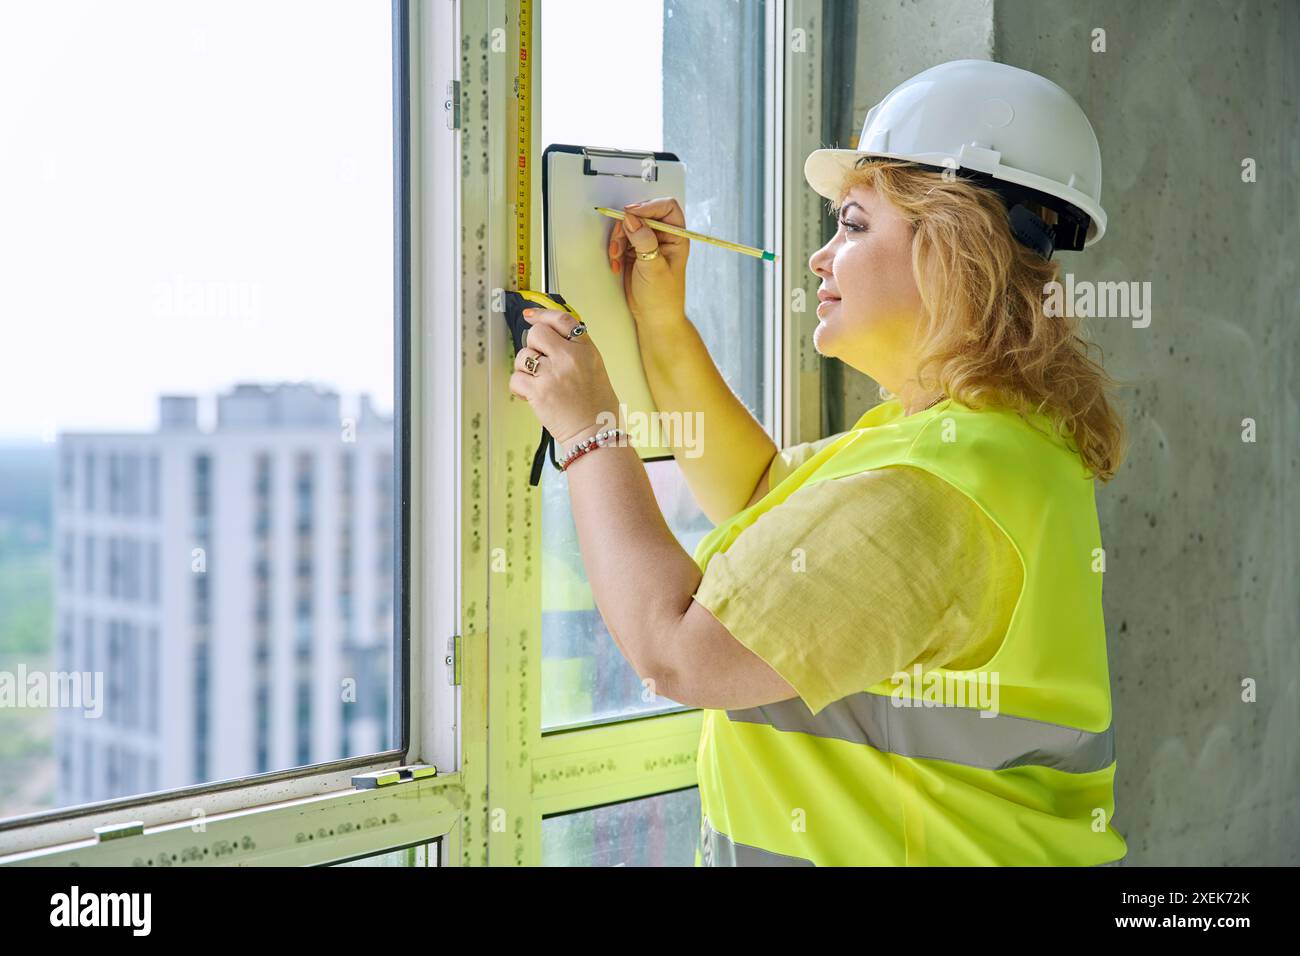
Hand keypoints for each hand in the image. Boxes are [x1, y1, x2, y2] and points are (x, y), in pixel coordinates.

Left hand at [508, 307, 621, 448]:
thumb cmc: (597, 407)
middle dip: (533, 346)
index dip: (542, 314)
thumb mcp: (595, 368)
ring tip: (540, 382)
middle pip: (537, 334)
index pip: (562, 320)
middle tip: (541, 361)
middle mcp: (569, 358)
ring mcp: (553, 374)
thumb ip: (575, 350)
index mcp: (586, 350)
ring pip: (523, 356)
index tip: (531, 316)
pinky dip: (520, 387)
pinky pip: (516, 378)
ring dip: (526, 369)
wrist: (595, 434)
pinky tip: (532, 393)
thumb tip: (550, 338)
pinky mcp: (538, 392)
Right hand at [607, 197, 688, 324]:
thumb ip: (643, 241)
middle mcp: (663, 237)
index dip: (649, 206)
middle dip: (627, 226)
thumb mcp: (653, 268)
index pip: (666, 208)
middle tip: (620, 240)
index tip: (631, 214)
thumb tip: (632, 219)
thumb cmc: (663, 298)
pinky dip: (615, 249)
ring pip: (629, 226)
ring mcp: (648, 244)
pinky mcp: (635, 252)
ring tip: (616, 257)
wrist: (654, 318)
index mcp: (676, 238)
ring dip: (618, 239)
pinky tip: (616, 264)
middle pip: (643, 214)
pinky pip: (621, 240)